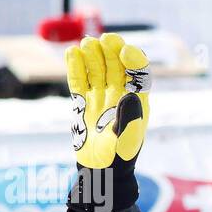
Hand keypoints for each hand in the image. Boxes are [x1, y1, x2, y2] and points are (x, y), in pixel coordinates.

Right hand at [65, 33, 150, 170]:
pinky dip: (76, 67)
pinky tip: (72, 53)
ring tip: (87, 44)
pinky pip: (79, 81)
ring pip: (97, 70)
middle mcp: (120, 96)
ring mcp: (100, 98)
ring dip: (93, 56)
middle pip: (117, 67)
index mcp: (138, 103)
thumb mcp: (127, 140)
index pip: (139, 74)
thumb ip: (129, 118)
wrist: (99, 172)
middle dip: (112, 52)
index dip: (134, 60)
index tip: (125, 50)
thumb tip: (130, 94)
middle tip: (105, 39)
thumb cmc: (118, 159)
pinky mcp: (82, 102)